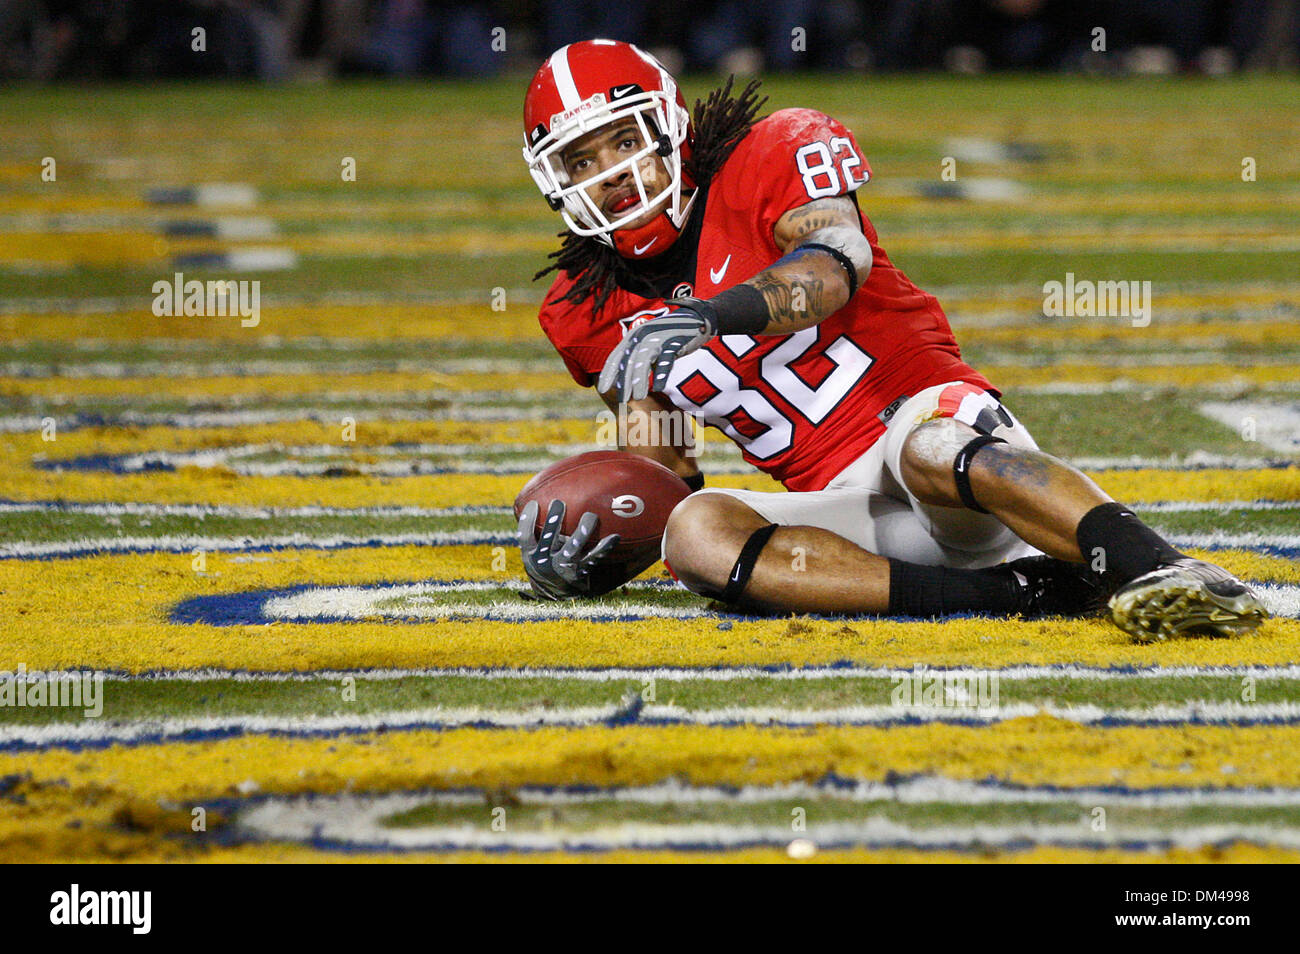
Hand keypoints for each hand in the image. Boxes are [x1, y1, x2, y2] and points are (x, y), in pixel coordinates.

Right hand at [517, 499, 620, 599]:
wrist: (557, 595)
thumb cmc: (545, 563)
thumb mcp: (533, 554)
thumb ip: (534, 533)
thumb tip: (535, 500)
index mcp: (530, 556)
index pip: (525, 536)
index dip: (528, 519)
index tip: (534, 503)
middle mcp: (546, 562)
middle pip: (549, 538)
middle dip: (554, 519)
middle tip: (558, 502)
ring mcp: (564, 567)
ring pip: (573, 546)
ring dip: (582, 530)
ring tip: (590, 515)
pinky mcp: (580, 571)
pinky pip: (594, 558)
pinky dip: (604, 547)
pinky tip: (615, 536)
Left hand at [597, 298, 716, 402]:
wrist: (695, 319)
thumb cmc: (670, 335)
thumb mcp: (649, 344)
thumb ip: (638, 357)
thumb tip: (626, 379)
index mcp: (633, 336)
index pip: (616, 357)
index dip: (609, 373)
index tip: (601, 388)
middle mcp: (641, 336)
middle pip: (628, 362)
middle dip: (624, 382)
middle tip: (621, 400)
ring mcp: (657, 338)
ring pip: (644, 362)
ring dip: (640, 381)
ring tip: (639, 397)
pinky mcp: (673, 342)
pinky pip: (665, 360)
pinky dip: (662, 374)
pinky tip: (660, 387)